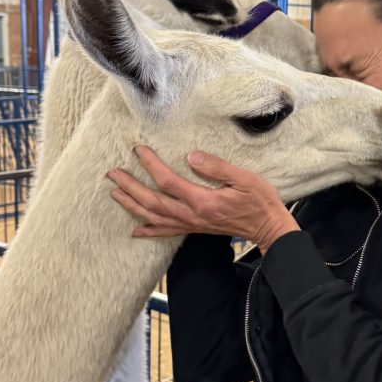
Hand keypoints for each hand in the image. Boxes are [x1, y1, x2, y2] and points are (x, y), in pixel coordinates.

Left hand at [107, 146, 299, 253]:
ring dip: (133, 205)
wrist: (269, 228)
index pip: (169, 182)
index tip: (138, 149)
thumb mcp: (245, 179)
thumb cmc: (260, 201)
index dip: (151, 165)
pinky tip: (135, 229)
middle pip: (153, 202)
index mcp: (203, 201)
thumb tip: (191, 156)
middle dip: (131, 187)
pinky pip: (166, 231)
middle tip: (112, 173)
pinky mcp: (195, 228)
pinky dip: (149, 230)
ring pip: (155, 217)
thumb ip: (217, 168)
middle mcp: (193, 216)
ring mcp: (192, 224)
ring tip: (115, 193)